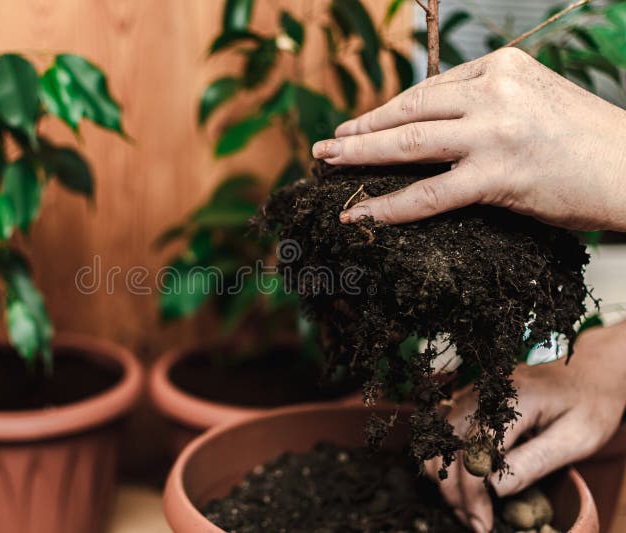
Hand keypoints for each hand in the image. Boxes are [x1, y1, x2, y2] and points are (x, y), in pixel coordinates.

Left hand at [312, 48, 625, 231]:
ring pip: (409, 143)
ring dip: (361, 155)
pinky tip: (361, 214)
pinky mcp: (497, 175)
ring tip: (328, 164)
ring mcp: (493, 133)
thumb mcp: (534, 99)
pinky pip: (430, 193)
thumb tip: (432, 126)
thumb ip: (485, 104)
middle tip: (329, 144)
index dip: (389, 111)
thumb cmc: (584, 138)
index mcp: (501, 66)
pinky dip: (390, 206)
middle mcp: (493, 92)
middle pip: (410, 110)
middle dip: (362, 129)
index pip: (428, 90)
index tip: (363, 126)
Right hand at [423, 321, 625, 531]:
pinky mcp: (470, 398)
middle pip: (449, 445)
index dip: (472, 492)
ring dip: (445, 477)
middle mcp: (483, 391)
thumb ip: (534, 461)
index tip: (482, 523)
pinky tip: (461, 483)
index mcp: (511, 398)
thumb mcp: (575, 439)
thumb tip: (495, 490)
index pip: (474, 450)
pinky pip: (444, 430)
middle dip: (454, 491)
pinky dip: (444, 459)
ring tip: (466, 508)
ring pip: (439, 439)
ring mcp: (472, 392)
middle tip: (472, 523)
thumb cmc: (590, 405)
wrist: (589, 371)